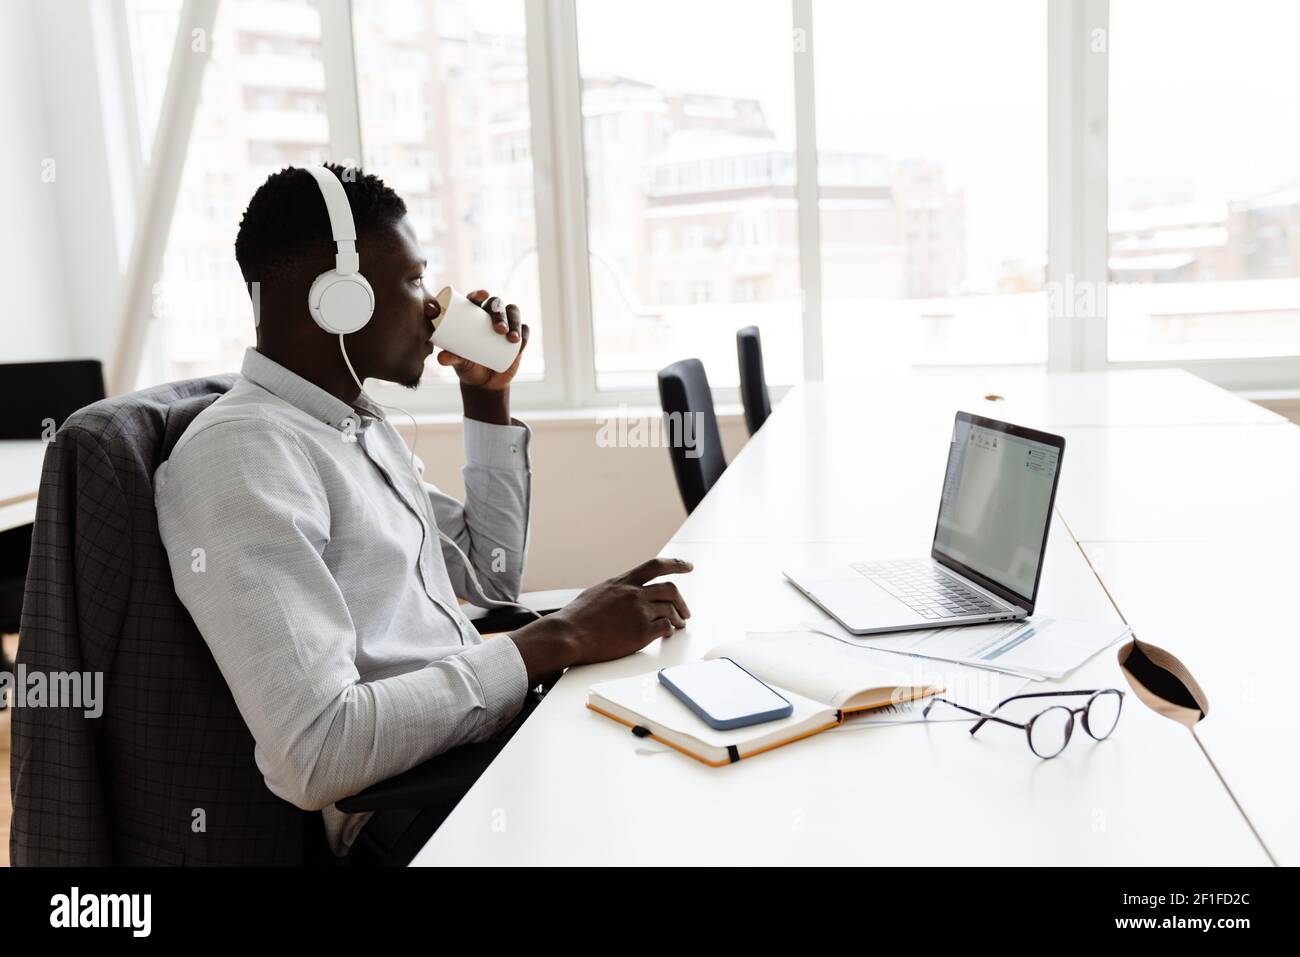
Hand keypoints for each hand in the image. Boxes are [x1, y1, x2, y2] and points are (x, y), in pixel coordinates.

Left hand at [432, 289, 527, 391]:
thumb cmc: (467, 366)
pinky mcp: (519, 338)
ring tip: (512, 338)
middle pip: (497, 305)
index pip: (476, 299)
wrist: (484, 382)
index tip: (482, 295)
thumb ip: (451, 358)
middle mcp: (491, 315)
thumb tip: (441, 358)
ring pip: (514, 314)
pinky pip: (525, 331)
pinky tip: (522, 341)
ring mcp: (507, 325)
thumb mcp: (458, 362)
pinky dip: (525, 334)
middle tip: (499, 329)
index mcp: (473, 314)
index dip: (479, 294)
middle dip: (500, 314)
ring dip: (515, 323)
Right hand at [553, 558, 694, 662]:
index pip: (655, 566)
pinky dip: (669, 631)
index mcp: (622, 582)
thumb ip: (616, 591)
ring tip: (679, 625)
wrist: (569, 635)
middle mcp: (634, 594)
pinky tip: (667, 634)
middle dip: (682, 601)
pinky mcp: (641, 633)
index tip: (688, 565)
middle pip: (670, 589)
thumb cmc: (576, 618)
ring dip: (678, 619)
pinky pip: (665, 628)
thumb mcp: (596, 593)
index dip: (675, 564)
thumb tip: (624, 592)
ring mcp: (639, 613)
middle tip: (685, 611)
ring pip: (670, 610)